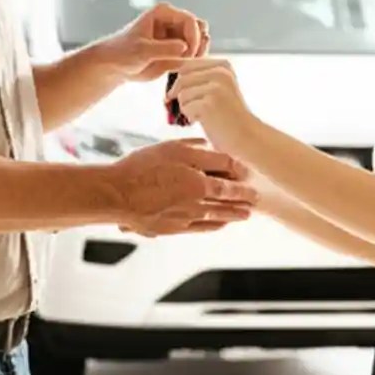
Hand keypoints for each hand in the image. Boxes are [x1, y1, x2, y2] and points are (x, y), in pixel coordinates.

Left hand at [99, 3, 210, 82]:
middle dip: (199, 44)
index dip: (193, 37)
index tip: (187, 54)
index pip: (190, 20)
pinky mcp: (177, 51)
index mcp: (164, 12)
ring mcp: (176, 36)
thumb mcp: (142, 51)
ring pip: (200, 41)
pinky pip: (194, 54)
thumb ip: (163, 49)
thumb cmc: (123, 52)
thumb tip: (185, 48)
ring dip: (198, 53)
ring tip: (186, 64)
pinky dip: (193, 62)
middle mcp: (173, 21)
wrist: (115, 66)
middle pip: (200, 28)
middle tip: (190, 59)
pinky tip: (181, 69)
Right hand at [109, 138, 256, 236]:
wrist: (118, 195)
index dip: (240, 171)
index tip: (248, 171)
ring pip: (218, 215)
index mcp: (199, 180)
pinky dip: (215, 225)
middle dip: (243, 197)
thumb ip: (194, 148)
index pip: (227, 174)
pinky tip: (222, 224)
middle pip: (227, 198)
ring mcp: (186, 216)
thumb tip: (211, 146)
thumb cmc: (141, 168)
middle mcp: (197, 201)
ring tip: (246, 214)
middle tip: (256, 197)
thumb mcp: (170, 149)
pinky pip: (202, 227)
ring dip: (234, 213)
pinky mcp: (174, 227)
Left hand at [165, 59, 259, 156]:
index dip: (182, 83)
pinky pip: (185, 107)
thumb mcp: (219, 88)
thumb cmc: (229, 116)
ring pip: (181, 94)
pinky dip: (191, 117)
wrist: (247, 137)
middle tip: (196, 109)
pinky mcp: (209, 104)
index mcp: (223, 65)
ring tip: (205, 115)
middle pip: (182, 79)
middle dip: (183, 96)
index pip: (187, 66)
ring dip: (188, 108)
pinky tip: (207, 122)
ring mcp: (215, 88)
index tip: (191, 97)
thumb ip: (200, 78)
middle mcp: (220, 72)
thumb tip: (170, 82)